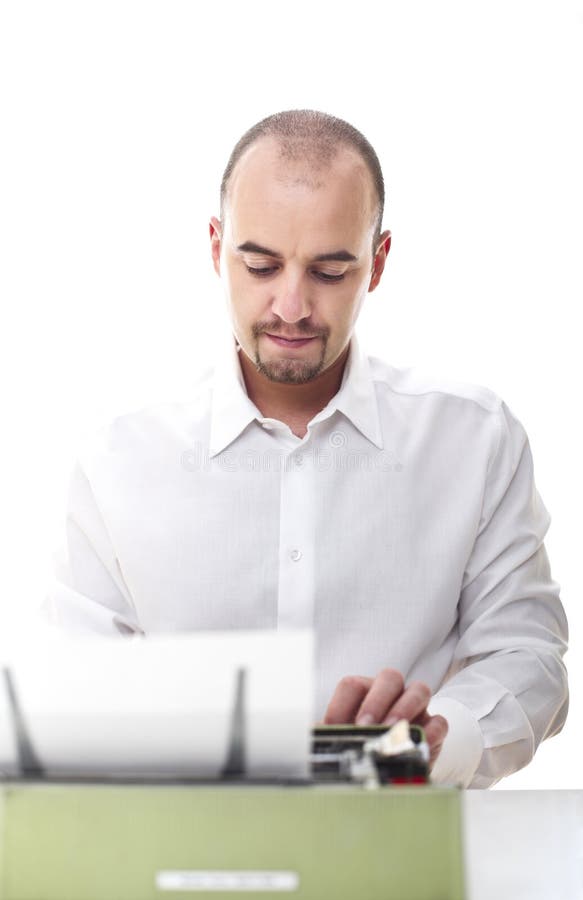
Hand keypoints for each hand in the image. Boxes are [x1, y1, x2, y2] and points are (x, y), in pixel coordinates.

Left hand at [322, 668, 447, 768]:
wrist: (390, 767)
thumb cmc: (362, 748)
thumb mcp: (343, 743)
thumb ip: (329, 739)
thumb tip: (311, 743)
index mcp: (364, 692)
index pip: (353, 684)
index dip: (342, 704)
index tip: (334, 727)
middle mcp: (392, 693)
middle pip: (390, 677)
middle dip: (376, 700)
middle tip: (365, 726)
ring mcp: (416, 707)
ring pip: (419, 689)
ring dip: (403, 709)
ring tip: (390, 731)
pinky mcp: (434, 728)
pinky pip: (439, 721)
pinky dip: (430, 731)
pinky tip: (417, 743)